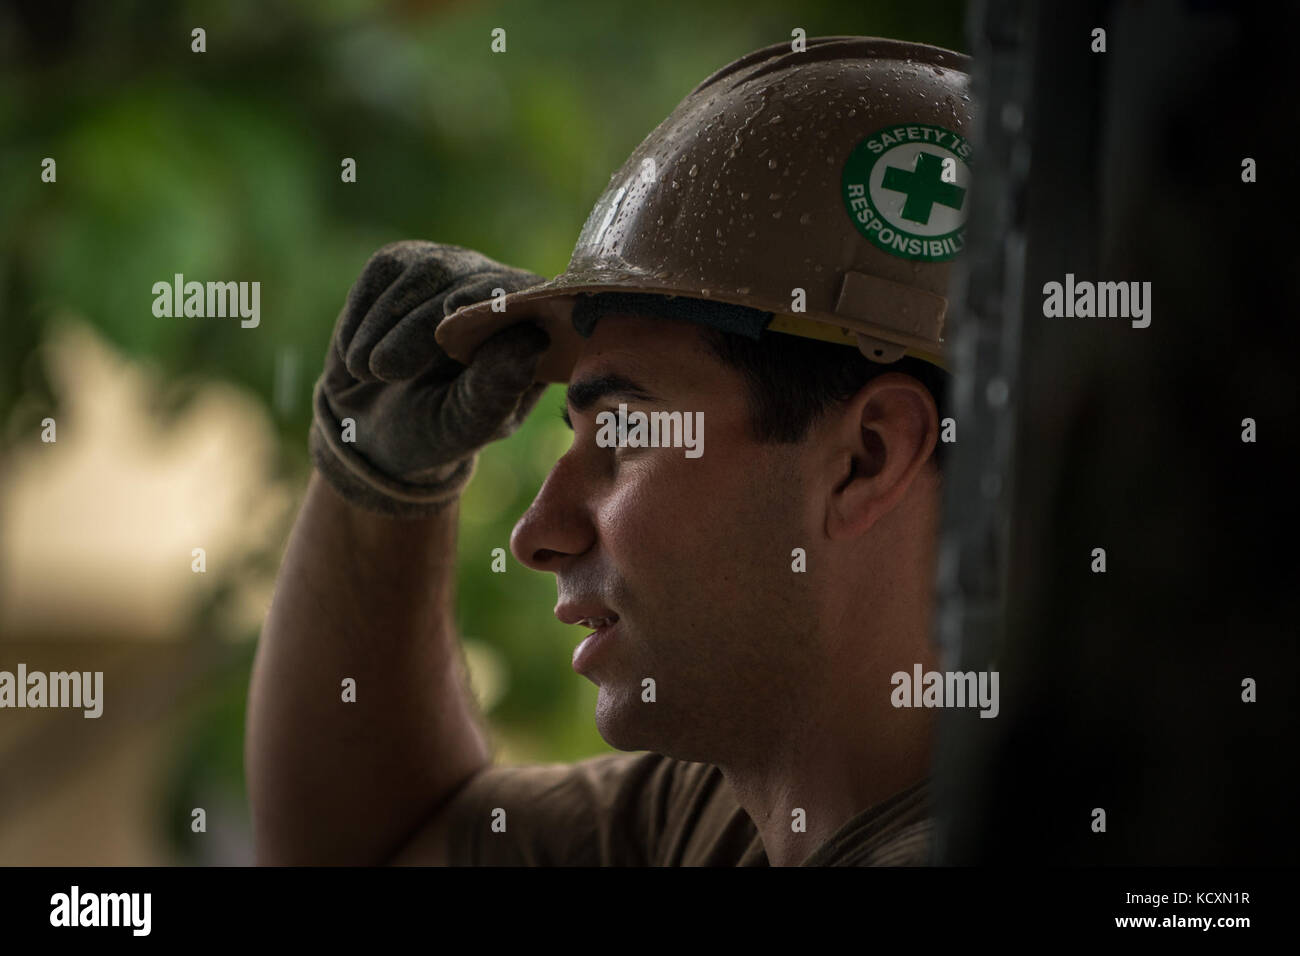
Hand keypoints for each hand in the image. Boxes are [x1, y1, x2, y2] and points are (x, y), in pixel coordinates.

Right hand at [309, 240, 549, 515]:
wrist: (371, 425)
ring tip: (366, 370)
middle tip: (386, 370)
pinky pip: (385, 268)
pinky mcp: (407, 263)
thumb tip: (531, 339)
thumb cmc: (433, 430)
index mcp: (533, 334)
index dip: (493, 303)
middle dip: (420, 325)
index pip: (527, 301)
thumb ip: (495, 390)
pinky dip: (362, 312)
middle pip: (470, 282)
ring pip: (426, 270)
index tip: (450, 316)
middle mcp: (501, 291)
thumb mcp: (464, 425)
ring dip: (386, 322)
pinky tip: (354, 353)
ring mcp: (456, 271)